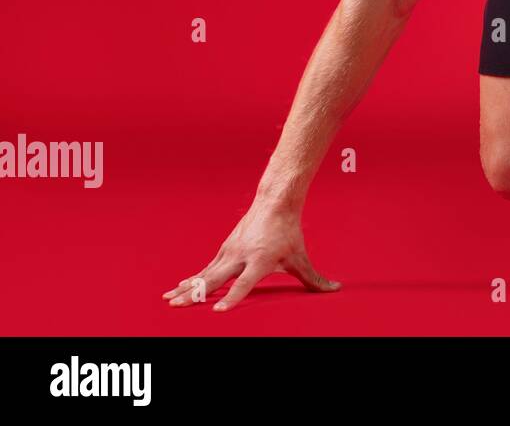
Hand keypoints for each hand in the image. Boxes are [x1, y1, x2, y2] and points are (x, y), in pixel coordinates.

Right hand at [161, 201, 340, 311]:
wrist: (275, 202)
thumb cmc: (288, 232)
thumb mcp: (300, 257)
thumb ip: (314, 279)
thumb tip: (335, 290)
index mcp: (259, 260)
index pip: (245, 284)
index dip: (233, 298)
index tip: (219, 311)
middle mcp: (240, 256)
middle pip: (215, 279)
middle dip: (196, 294)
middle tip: (178, 306)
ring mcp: (229, 252)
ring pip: (205, 273)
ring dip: (186, 287)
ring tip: (168, 300)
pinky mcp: (225, 249)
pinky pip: (206, 268)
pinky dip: (192, 278)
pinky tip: (179, 288)